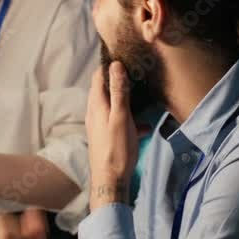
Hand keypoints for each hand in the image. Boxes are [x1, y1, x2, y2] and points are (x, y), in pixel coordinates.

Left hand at [85, 62, 138, 209]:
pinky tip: (145, 127)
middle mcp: (94, 112)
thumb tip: (115, 66)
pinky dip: (130, 119)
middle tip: (137, 74)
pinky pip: (118, 121)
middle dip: (120, 81)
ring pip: (113, 106)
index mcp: (96, 105)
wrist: (109, 181)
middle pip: (105, 89)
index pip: (98, 76)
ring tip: (144, 98)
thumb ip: (118, 91)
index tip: (124, 57)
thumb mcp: (121, 117)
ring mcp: (99, 125)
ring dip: (127, 101)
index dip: (109, 65)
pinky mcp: (106, 136)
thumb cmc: (117, 148)